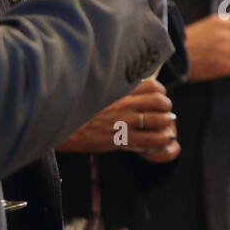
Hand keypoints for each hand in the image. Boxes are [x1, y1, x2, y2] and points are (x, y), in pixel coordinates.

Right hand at [55, 79, 178, 158]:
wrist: (64, 129)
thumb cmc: (78, 111)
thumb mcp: (98, 94)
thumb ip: (116, 91)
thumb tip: (131, 87)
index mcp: (119, 92)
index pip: (151, 85)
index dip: (160, 91)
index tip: (159, 96)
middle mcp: (125, 105)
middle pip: (159, 102)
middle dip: (166, 107)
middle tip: (165, 112)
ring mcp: (125, 123)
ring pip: (159, 120)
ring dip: (166, 123)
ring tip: (165, 126)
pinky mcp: (123, 140)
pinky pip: (152, 141)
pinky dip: (162, 141)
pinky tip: (162, 143)